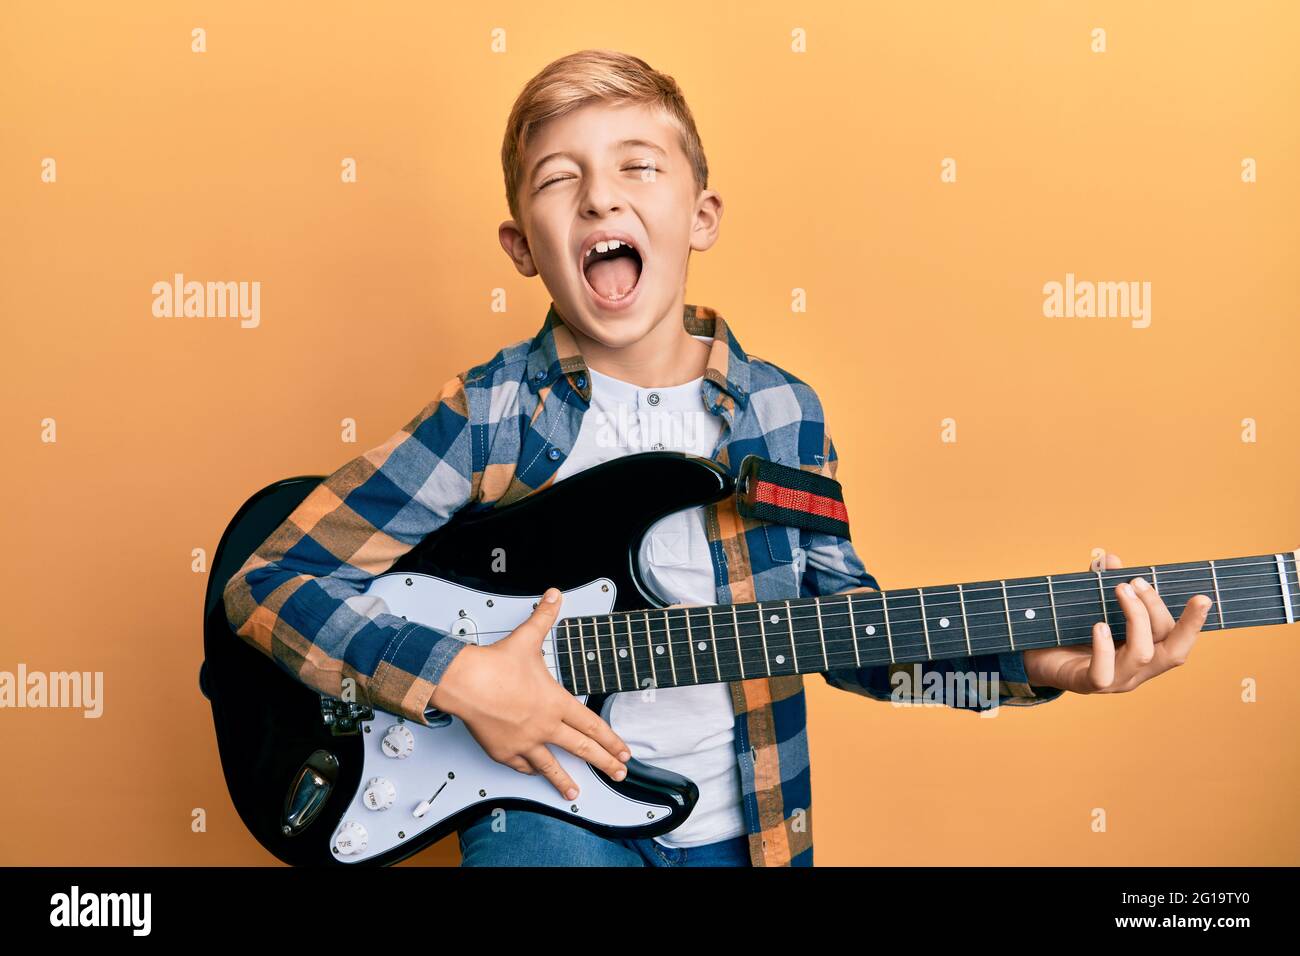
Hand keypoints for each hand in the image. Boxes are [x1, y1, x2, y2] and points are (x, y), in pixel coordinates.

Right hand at [428, 587, 631, 800]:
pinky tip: (533, 773)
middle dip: (603, 763)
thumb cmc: (494, 665)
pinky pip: (520, 764)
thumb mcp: (527, 638)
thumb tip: (554, 596)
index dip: (611, 740)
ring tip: (576, 795)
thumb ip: (544, 617)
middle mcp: (544, 726)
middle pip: (581, 749)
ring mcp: (524, 742)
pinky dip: (529, 769)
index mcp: (555, 702)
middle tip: (618, 774)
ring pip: (550, 766)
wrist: (464, 682)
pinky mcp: (503, 751)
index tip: (623, 752)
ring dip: (565, 781)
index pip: (592, 725)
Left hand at [1023, 550, 1212, 693]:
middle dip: (1165, 614)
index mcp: (1148, 653)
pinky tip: (1099, 625)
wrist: (1037, 658)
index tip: (1202, 597)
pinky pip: (1102, 673)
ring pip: (1142, 654)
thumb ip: (1103, 584)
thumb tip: (1110, 558)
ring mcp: (1115, 680)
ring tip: (1120, 589)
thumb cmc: (1071, 632)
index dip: (1193, 623)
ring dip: (1136, 617)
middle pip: (1172, 651)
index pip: (1179, 641)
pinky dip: (1104, 648)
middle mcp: (1138, 671)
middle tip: (1140, 581)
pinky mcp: (1087, 684)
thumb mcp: (1091, 605)